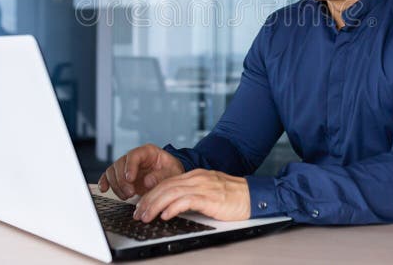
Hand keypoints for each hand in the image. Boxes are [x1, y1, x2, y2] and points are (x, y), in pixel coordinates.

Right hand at [98, 143, 183, 199]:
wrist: (170, 178)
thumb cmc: (172, 172)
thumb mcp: (173, 173)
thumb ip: (162, 176)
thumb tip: (147, 181)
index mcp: (148, 152)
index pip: (134, 155)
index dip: (130, 166)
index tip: (130, 179)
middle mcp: (135, 157)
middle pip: (120, 163)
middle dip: (122, 180)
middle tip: (130, 193)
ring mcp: (127, 166)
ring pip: (113, 171)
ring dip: (116, 185)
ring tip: (126, 196)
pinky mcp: (122, 176)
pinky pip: (109, 176)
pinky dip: (105, 182)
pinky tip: (104, 189)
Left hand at [132, 169, 250, 222]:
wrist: (254, 196)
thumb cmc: (234, 197)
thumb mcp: (209, 192)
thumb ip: (193, 195)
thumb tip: (173, 207)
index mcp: (196, 176)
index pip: (167, 183)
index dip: (151, 195)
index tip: (141, 207)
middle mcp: (197, 178)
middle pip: (165, 186)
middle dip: (148, 201)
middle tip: (138, 214)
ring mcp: (203, 186)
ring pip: (171, 193)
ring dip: (155, 205)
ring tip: (146, 216)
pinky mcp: (209, 197)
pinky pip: (186, 200)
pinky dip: (172, 208)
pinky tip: (165, 215)